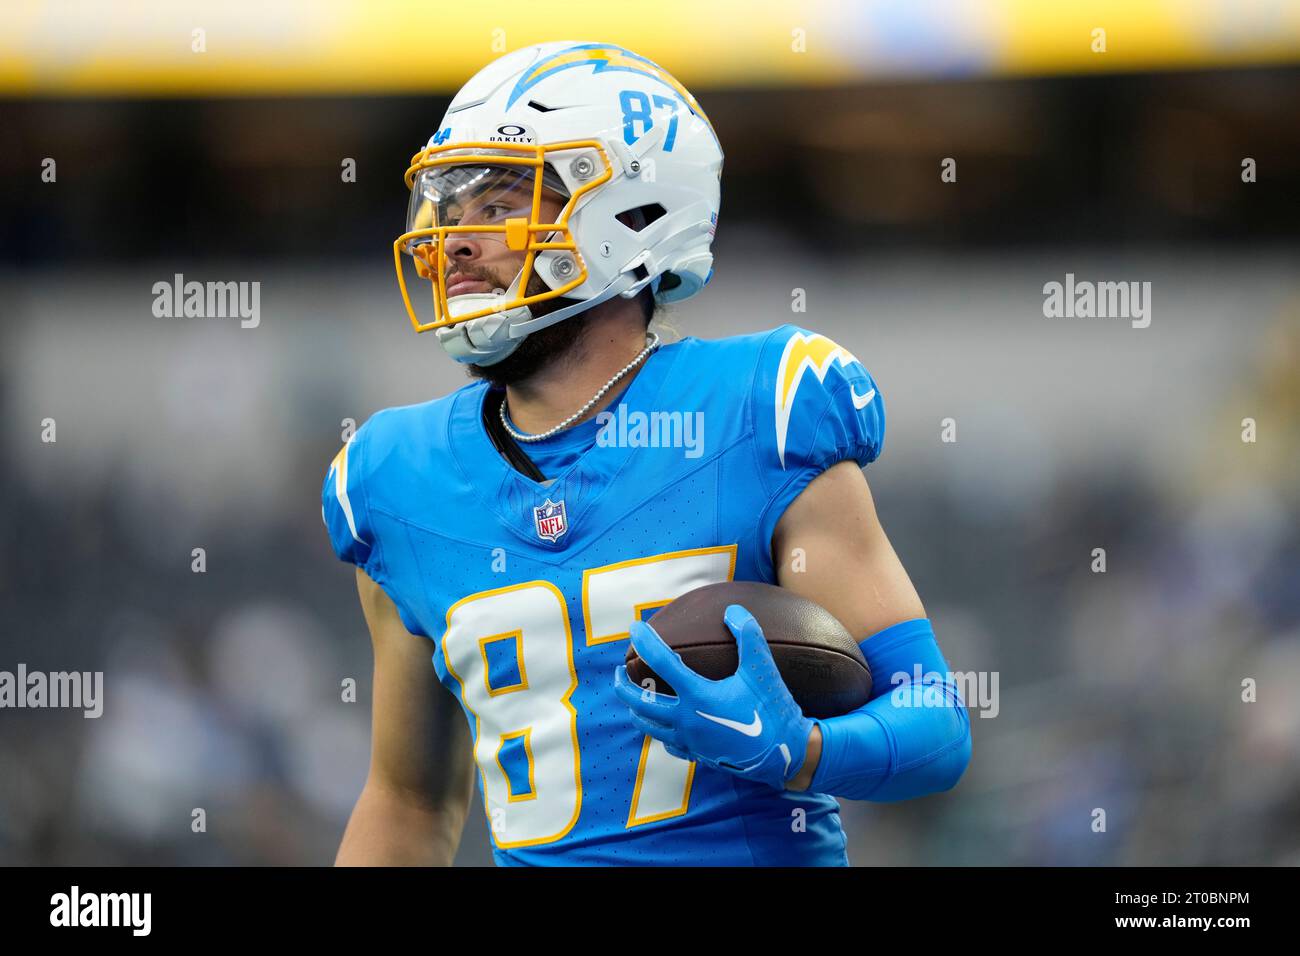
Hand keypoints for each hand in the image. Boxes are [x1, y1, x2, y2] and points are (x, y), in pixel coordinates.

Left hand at [613, 604, 814, 790]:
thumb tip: (732, 610)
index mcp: (698, 696)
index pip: (661, 663)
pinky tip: (664, 726)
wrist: (786, 756)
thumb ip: (748, 636)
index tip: (634, 627)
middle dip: (622, 685)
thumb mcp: (762, 669)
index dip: (646, 641)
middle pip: (640, 702)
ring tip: (632, 698)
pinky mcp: (698, 755)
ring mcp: (690, 741)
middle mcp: (687, 720)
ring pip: (649, 727)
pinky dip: (660, 731)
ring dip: (636, 709)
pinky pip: (669, 744)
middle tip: (616, 670)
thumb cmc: (774, 710)